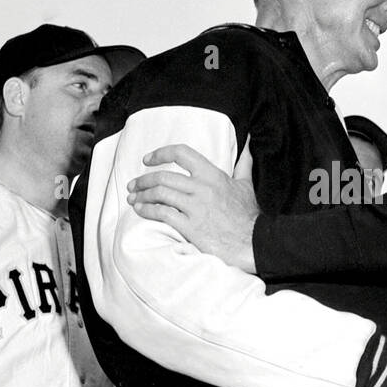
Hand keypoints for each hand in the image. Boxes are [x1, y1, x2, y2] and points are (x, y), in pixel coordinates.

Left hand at [128, 145, 257, 272]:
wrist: (252, 242)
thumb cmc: (248, 216)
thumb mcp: (245, 185)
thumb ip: (243, 164)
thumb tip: (247, 144)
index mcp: (213, 175)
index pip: (181, 153)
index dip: (161, 153)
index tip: (148, 159)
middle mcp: (202, 188)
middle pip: (163, 176)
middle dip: (143, 179)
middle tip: (134, 185)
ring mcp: (196, 207)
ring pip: (160, 193)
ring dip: (142, 195)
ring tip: (134, 199)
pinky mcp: (191, 227)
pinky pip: (162, 214)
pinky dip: (148, 210)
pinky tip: (141, 211)